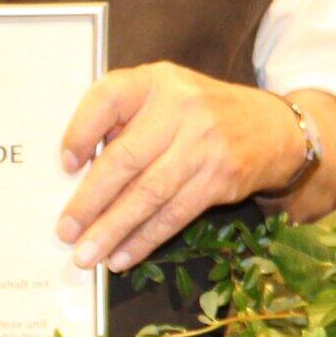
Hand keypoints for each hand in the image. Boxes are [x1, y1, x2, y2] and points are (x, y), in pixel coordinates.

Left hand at [57, 63, 304, 270]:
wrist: (270, 127)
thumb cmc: (199, 113)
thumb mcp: (164, 96)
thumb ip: (125, 119)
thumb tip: (79, 171)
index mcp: (156, 81)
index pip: (108, 99)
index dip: (81, 132)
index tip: (64, 166)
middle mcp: (180, 108)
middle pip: (125, 159)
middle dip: (90, 201)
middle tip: (65, 231)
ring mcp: (204, 144)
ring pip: (149, 195)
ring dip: (113, 230)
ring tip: (86, 255)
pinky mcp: (220, 178)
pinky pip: (174, 214)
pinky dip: (145, 239)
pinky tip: (123, 255)